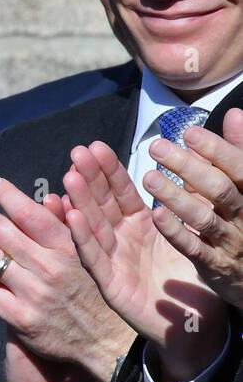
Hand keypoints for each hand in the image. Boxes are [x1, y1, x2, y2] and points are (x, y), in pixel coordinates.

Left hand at [0, 176, 134, 381]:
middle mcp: (51, 268)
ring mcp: (35, 294)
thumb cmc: (91, 290)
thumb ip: (66, 225)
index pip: (28, 212)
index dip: (7, 194)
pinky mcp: (22, 319)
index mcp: (68, 248)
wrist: (104, 343)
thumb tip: (48, 197)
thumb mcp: (89, 255)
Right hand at [65, 140, 228, 381]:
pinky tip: (72, 217)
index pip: (121, 192)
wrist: (200, 327)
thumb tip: (194, 162)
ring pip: (92, 226)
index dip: (108, 169)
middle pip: (101, 203)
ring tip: (70, 176)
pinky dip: (82, 238)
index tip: (96, 146)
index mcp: (141, 225)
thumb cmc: (198, 281)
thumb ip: (192, 201)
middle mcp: (122, 240)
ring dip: (80, 201)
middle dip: (89, 177)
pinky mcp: (111, 284)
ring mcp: (113, 261)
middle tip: (78, 152)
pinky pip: (94, 258)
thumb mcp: (196, 233)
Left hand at [141, 107, 242, 311]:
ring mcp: (232, 243)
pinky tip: (156, 215)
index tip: (189, 132)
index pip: (240, 169)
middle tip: (156, 147)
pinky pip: (195, 248)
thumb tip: (235, 114)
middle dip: (189, 168)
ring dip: (177, 197)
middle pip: (221, 189)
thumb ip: (240, 152)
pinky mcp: (216, 266)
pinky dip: (176, 232)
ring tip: (148, 178)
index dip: (216, 150)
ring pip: (206, 218)